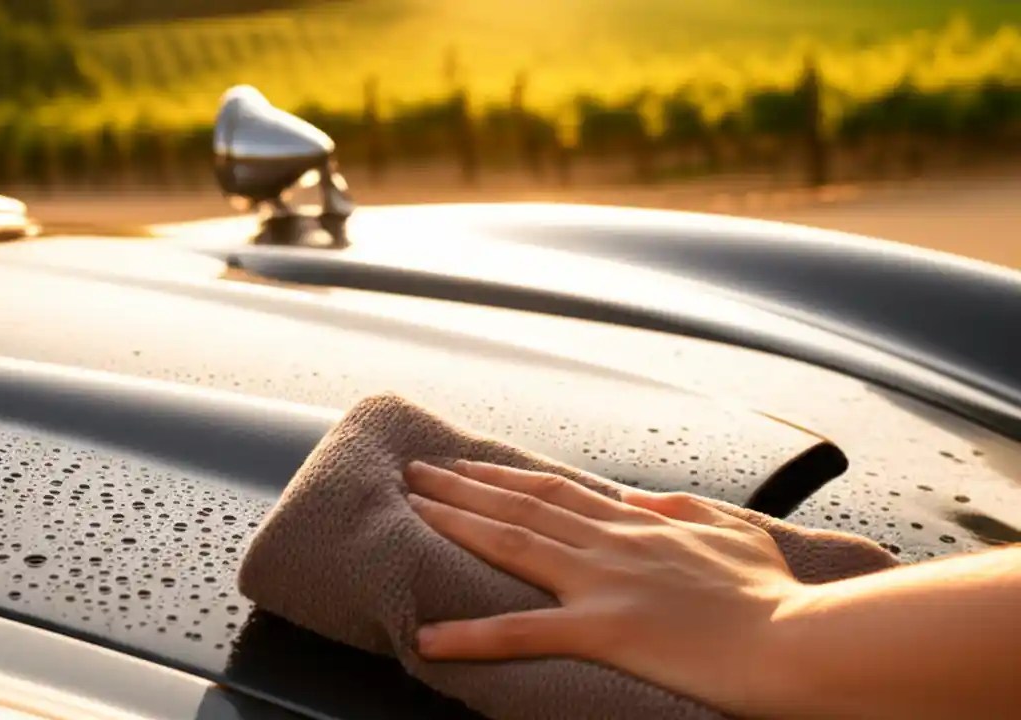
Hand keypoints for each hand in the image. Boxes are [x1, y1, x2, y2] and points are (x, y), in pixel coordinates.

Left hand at [404, 460, 805, 717]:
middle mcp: (611, 541)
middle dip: (463, 487)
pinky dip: (470, 635)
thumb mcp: (736, 531)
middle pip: (521, 504)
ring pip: (511, 542)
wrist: (801, 639)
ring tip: (411, 508)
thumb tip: (643, 497)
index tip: (469, 466)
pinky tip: (428, 638)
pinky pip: (521, 632)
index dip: (506, 477)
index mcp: (640, 522)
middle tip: (417, 472)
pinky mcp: (603, 629)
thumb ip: (685, 509)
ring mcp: (603, 582)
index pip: (557, 490)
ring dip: (454, 523)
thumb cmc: (776, 596)